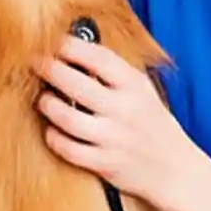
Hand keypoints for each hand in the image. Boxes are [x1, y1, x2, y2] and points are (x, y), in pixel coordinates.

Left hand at [35, 36, 196, 210]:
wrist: (175, 169)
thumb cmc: (153, 124)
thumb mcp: (143, 91)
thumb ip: (114, 73)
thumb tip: (77, 48)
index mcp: (135, 85)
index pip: (98, 57)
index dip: (70, 45)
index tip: (53, 41)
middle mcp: (124, 109)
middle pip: (75, 83)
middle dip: (49, 69)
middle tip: (36, 63)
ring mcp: (113, 138)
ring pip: (66, 117)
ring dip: (47, 104)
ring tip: (43, 98)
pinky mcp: (104, 163)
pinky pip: (68, 148)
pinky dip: (54, 137)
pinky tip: (52, 129)